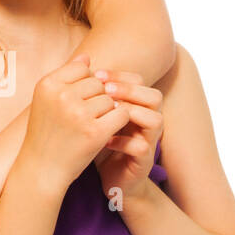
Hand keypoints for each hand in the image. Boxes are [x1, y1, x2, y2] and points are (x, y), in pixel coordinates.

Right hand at [19, 55, 130, 193]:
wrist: (43, 167)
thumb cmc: (46, 131)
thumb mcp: (46, 99)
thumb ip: (66, 76)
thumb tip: (87, 56)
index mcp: (47, 84)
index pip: (81, 68)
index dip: (86, 83)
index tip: (82, 98)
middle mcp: (61, 96)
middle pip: (98, 82)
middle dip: (99, 96)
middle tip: (91, 113)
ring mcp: (78, 114)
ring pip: (110, 98)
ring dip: (109, 110)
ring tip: (97, 122)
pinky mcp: (95, 132)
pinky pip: (120, 114)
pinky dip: (119, 121)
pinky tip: (109, 129)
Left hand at [92, 70, 163, 202]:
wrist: (106, 175)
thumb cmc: (96, 140)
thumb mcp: (90, 112)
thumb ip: (89, 90)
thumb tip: (78, 60)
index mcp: (137, 105)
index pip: (138, 80)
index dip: (120, 75)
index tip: (96, 73)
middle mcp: (148, 121)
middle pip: (154, 96)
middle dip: (129, 90)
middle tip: (104, 90)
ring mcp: (149, 141)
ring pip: (156, 119)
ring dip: (130, 113)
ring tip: (104, 113)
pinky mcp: (143, 161)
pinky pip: (141, 147)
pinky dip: (122, 142)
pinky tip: (104, 140)